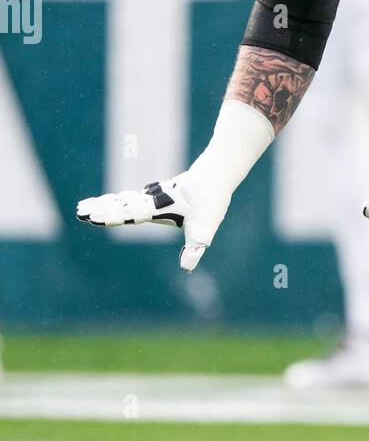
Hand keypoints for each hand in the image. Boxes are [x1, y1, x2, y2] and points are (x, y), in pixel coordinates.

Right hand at [76, 170, 229, 270]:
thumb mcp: (204, 229)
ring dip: (106, 203)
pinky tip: (116, 202)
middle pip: (120, 204)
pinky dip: (121, 200)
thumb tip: (187, 267)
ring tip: (86, 206)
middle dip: (99, 209)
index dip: (109, 216)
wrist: (217, 173)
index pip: (127, 214)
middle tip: (78, 211)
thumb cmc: (211, 200)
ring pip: (125, 199)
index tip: (90, 217)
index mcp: (157, 208)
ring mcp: (155, 196)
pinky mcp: (162, 193)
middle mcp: (152, 200)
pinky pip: (136, 197)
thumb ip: (194, 248)